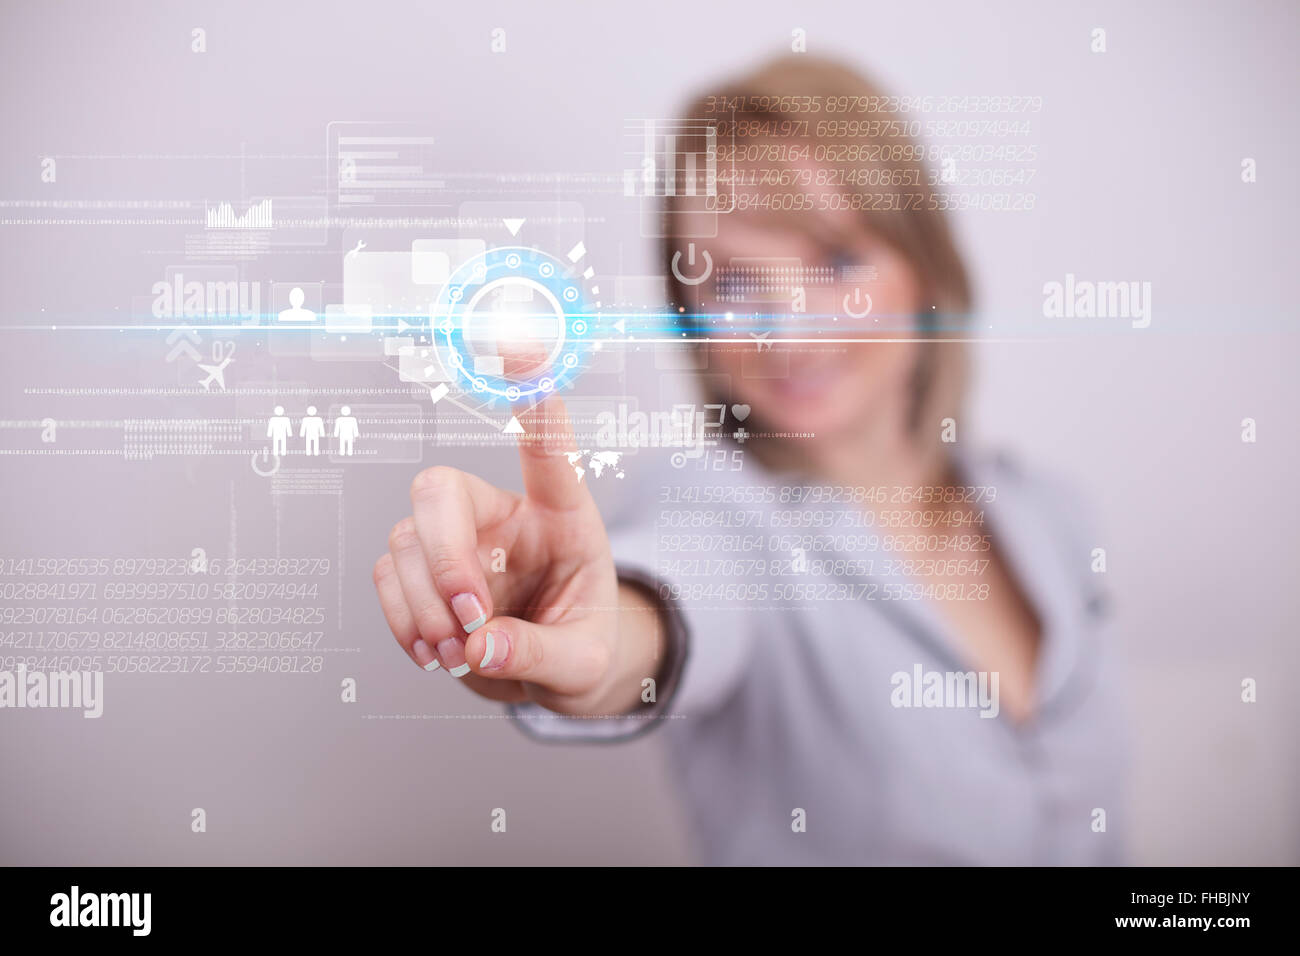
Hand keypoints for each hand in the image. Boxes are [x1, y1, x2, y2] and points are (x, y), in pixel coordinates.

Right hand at [373, 396, 662, 714]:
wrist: (552, 680)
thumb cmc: (580, 649)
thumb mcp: (582, 662)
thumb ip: (537, 652)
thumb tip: (478, 645)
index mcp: (561, 517)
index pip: (547, 450)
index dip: (533, 401)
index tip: (518, 345)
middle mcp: (503, 515)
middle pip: (442, 490)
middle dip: (444, 557)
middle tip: (470, 619)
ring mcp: (458, 541)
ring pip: (406, 540)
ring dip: (424, 605)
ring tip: (458, 654)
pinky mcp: (423, 573)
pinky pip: (387, 577)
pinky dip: (403, 619)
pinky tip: (434, 652)